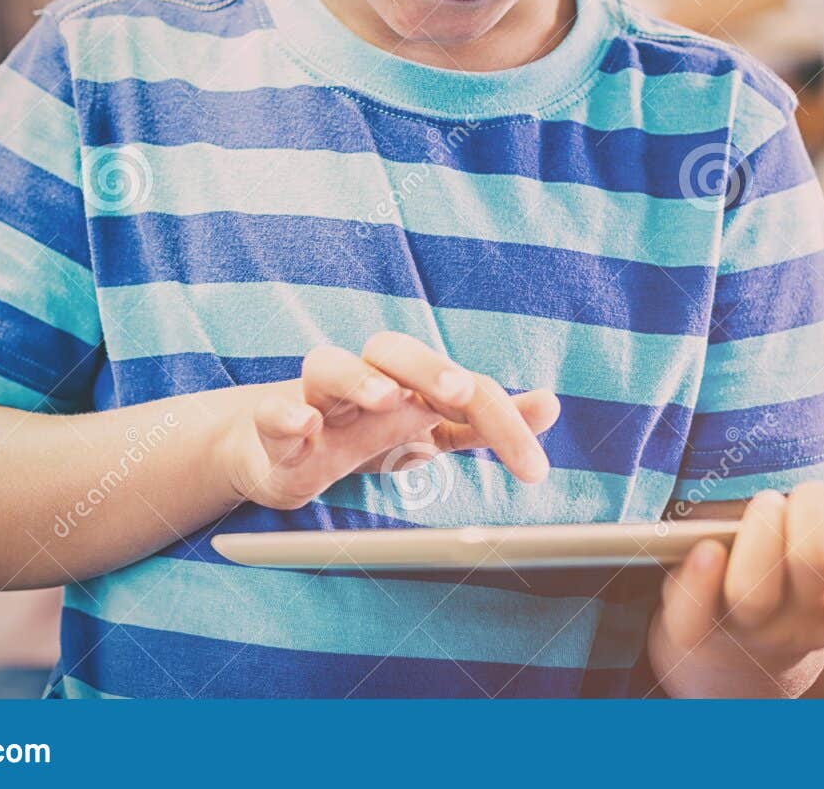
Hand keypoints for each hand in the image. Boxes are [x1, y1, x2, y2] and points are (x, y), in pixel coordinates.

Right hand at [218, 332, 559, 510]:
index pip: (463, 388)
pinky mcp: (272, 428)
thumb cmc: (364, 431)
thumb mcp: (430, 429)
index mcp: (409, 383)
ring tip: (385, 398)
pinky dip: (286, 416)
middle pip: (394, 352)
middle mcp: (365, 382)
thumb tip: (551, 404)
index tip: (534, 472)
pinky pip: (273, 412)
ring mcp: (316, 401)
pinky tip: (304, 427)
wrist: (275, 444)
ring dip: (358, 377)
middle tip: (457, 392)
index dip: (503, 422)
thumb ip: (484, 422)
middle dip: (428, 368)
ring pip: (328, 366)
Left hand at [647, 483, 823, 697]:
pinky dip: (700, 579)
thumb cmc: (796, 587)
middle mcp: (802, 630)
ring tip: (769, 504)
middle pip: (823, 595)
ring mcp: (747, 630)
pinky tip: (709, 548)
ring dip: (765, 537)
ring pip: (757, 596)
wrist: (722, 652)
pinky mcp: (691, 628)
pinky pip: (693, 615)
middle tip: (818, 502)